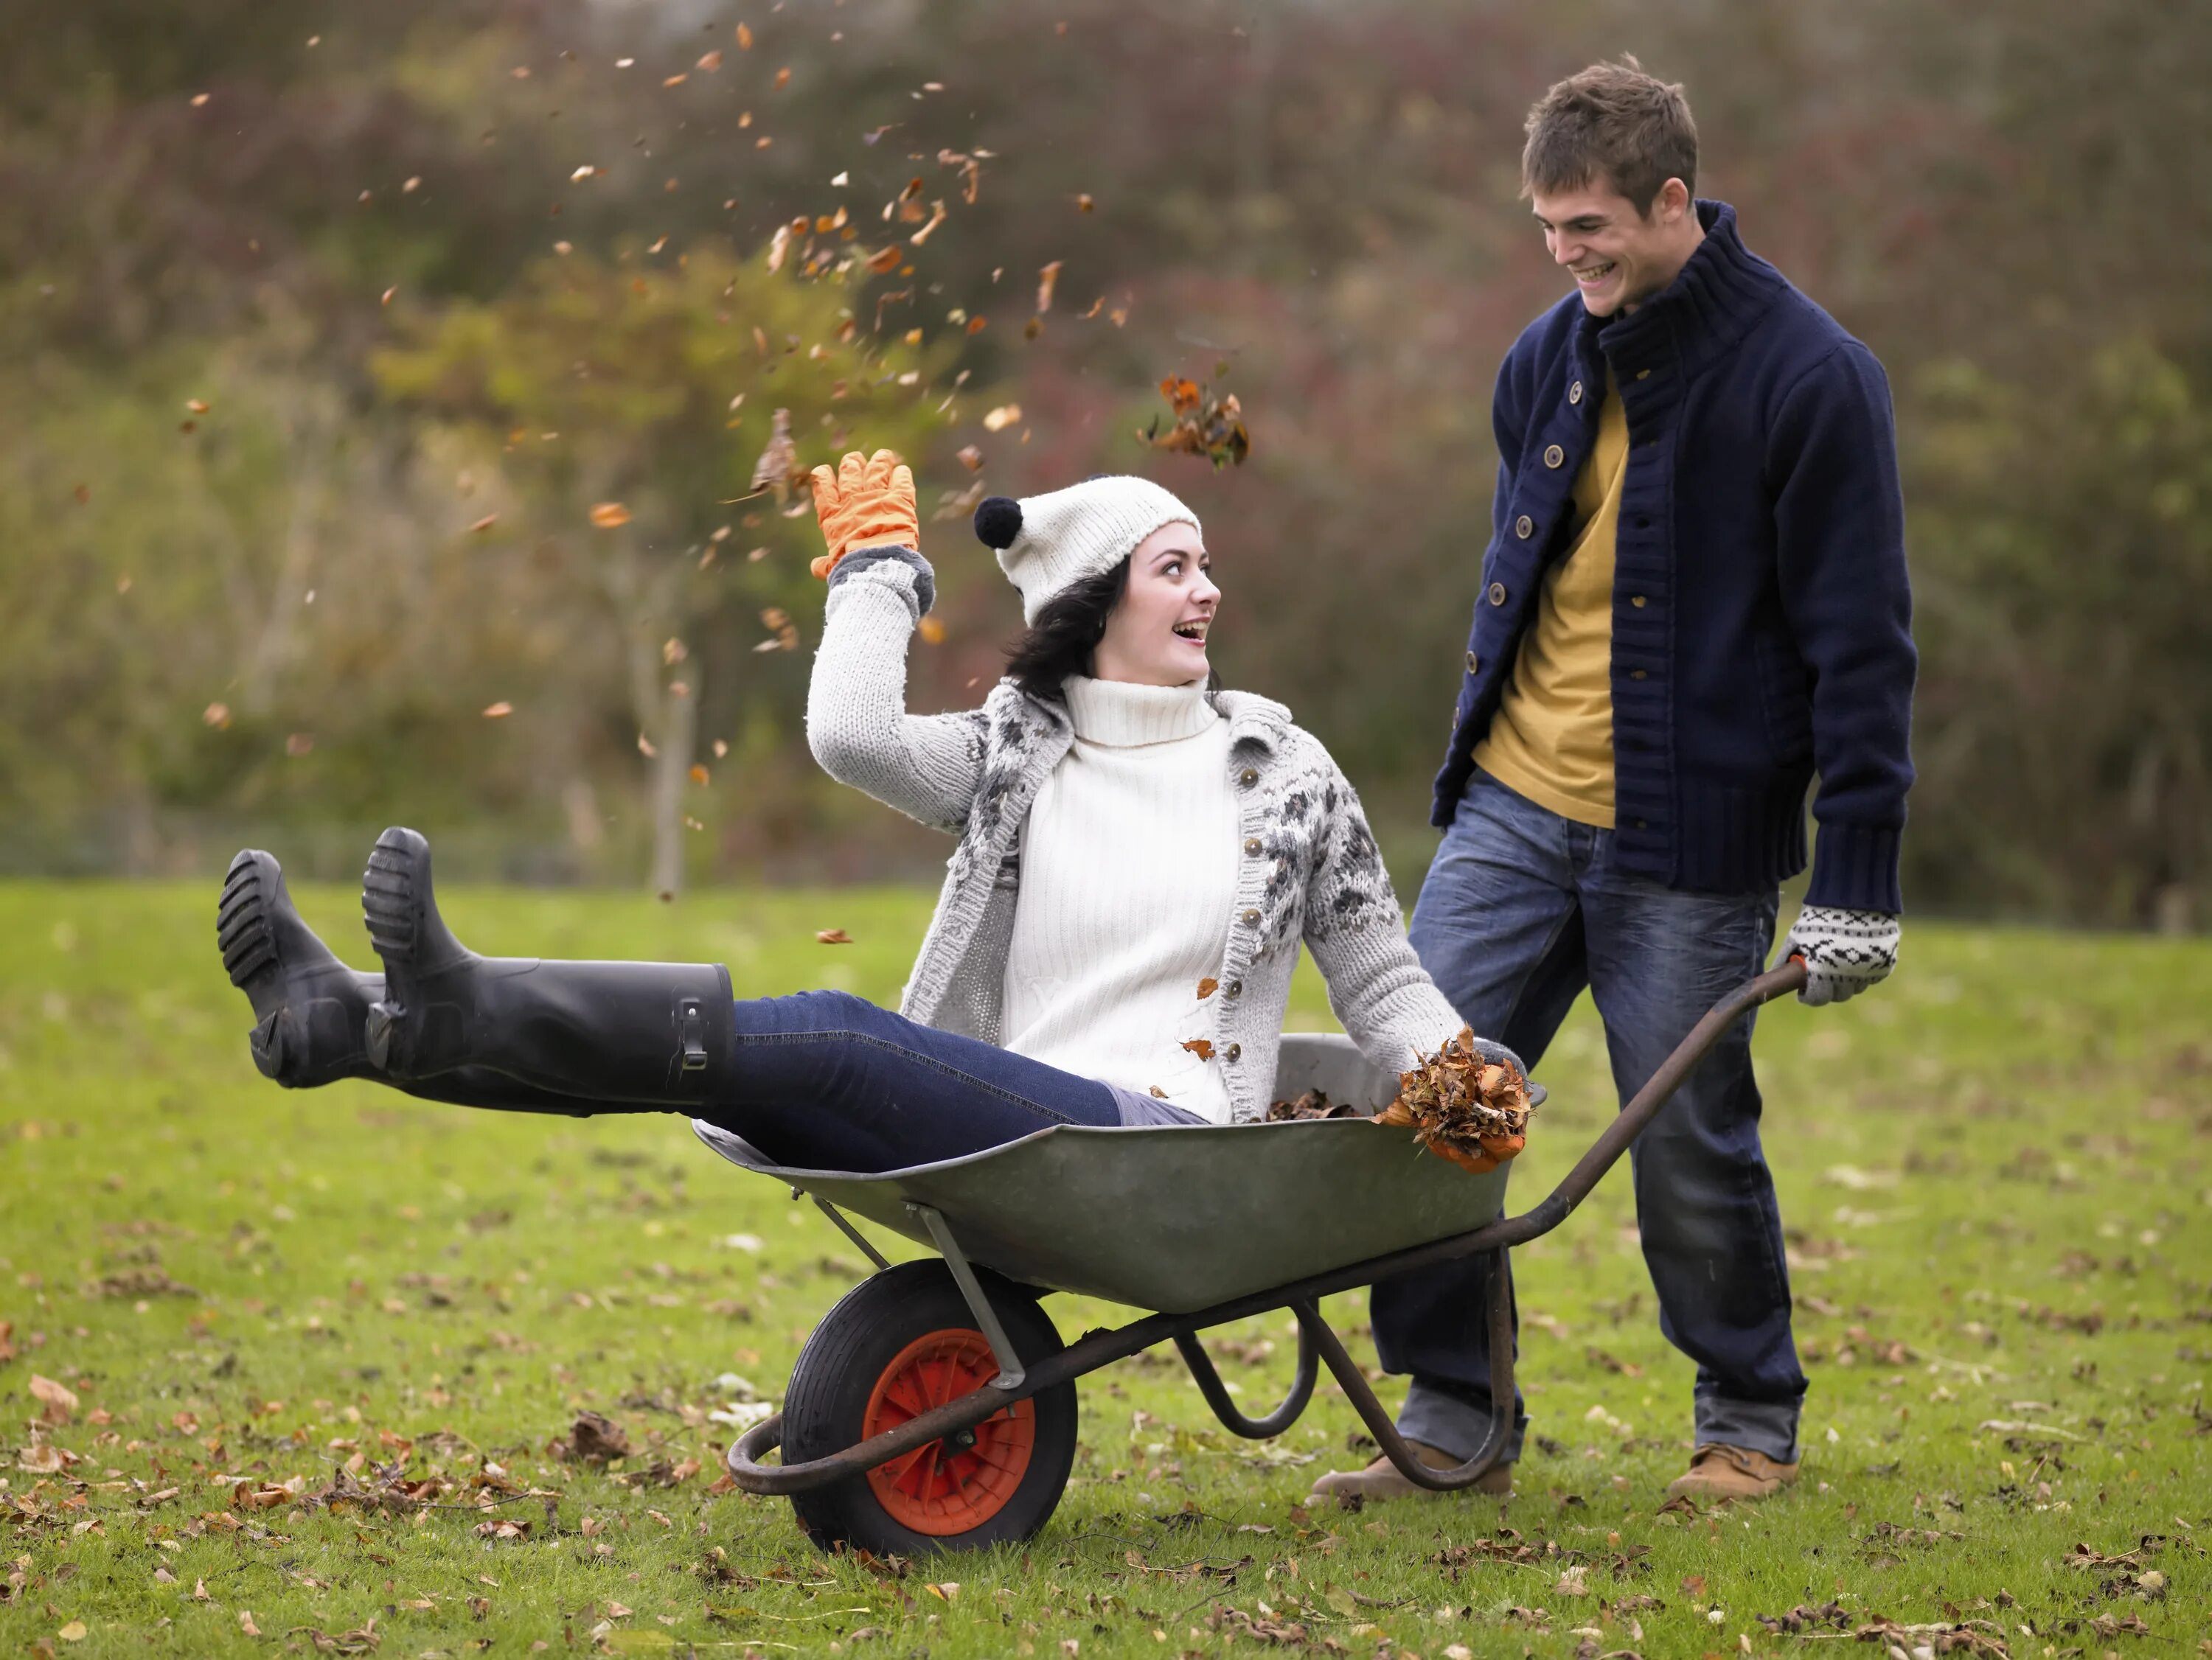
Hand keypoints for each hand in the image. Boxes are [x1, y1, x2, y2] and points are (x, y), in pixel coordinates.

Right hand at [809, 449, 917, 579]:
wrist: (877, 564)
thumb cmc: (852, 567)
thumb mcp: (834, 566)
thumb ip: (825, 565)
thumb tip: (816, 568)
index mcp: (833, 515)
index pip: (822, 485)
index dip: (822, 475)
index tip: (823, 471)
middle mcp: (853, 500)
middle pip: (850, 471)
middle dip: (852, 463)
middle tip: (855, 460)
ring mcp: (877, 497)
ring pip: (876, 468)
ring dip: (879, 461)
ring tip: (883, 456)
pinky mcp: (899, 499)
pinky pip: (901, 480)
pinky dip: (902, 474)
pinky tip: (902, 471)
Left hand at [1779, 905, 1899, 1005]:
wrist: (1855, 896)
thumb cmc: (1820, 915)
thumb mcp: (1797, 935)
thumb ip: (1787, 957)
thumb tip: (1776, 973)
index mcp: (1822, 971)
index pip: (1817, 999)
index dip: (1810, 996)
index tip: (1806, 990)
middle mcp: (1847, 975)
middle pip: (1839, 996)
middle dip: (1829, 989)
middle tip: (1824, 976)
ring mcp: (1870, 970)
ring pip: (1858, 987)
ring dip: (1849, 981)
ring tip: (1841, 963)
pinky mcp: (1887, 963)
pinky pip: (1874, 976)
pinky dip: (1866, 971)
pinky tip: (1858, 957)